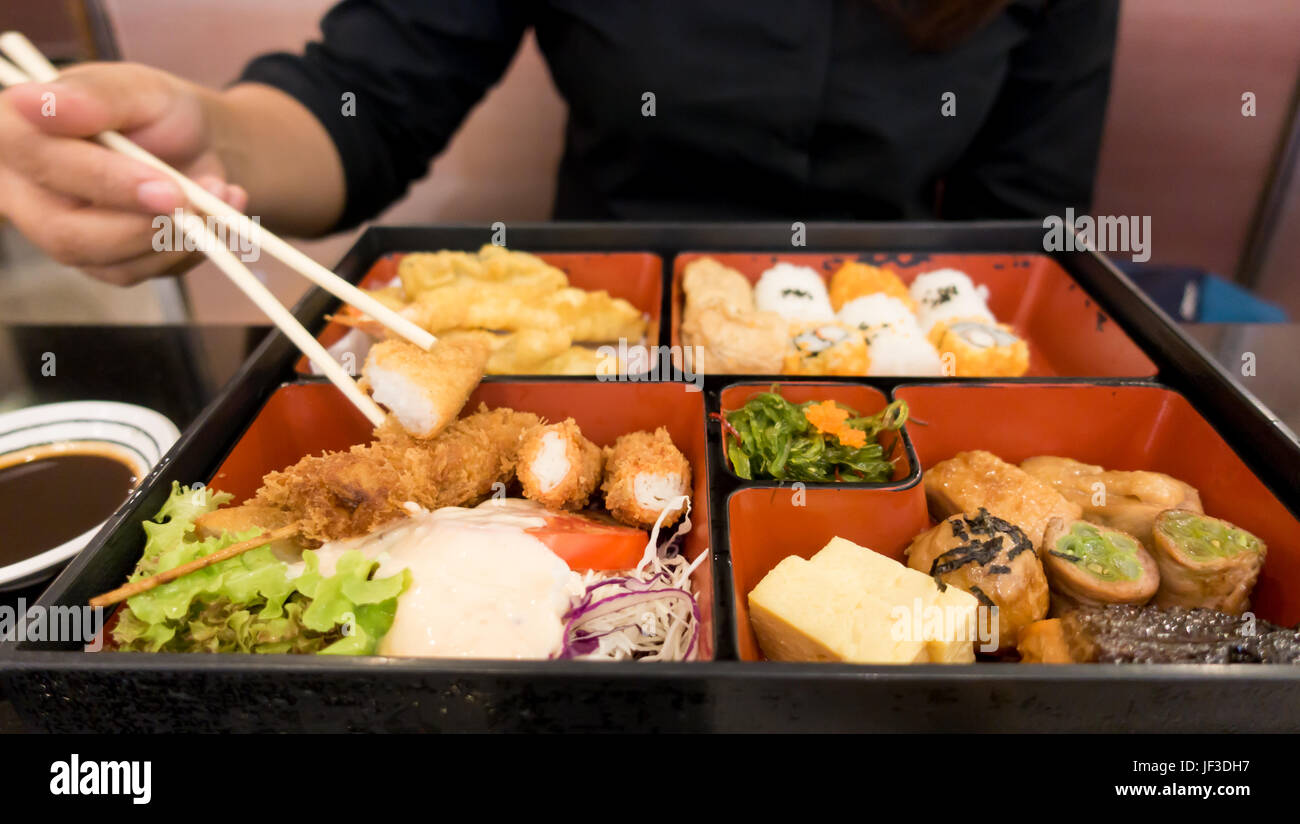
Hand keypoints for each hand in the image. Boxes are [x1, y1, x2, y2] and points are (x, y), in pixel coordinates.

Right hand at [0, 62, 247, 284]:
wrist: (194, 144)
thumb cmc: (154, 109)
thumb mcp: (135, 88)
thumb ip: (93, 96)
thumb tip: (33, 100)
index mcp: (16, 134)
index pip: (40, 162)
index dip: (105, 179)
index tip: (165, 187)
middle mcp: (26, 193)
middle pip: (67, 233)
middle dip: (143, 224)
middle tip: (195, 203)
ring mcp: (62, 234)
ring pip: (111, 263)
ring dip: (175, 236)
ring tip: (219, 193)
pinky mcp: (102, 263)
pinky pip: (144, 272)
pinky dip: (188, 249)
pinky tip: (212, 216)